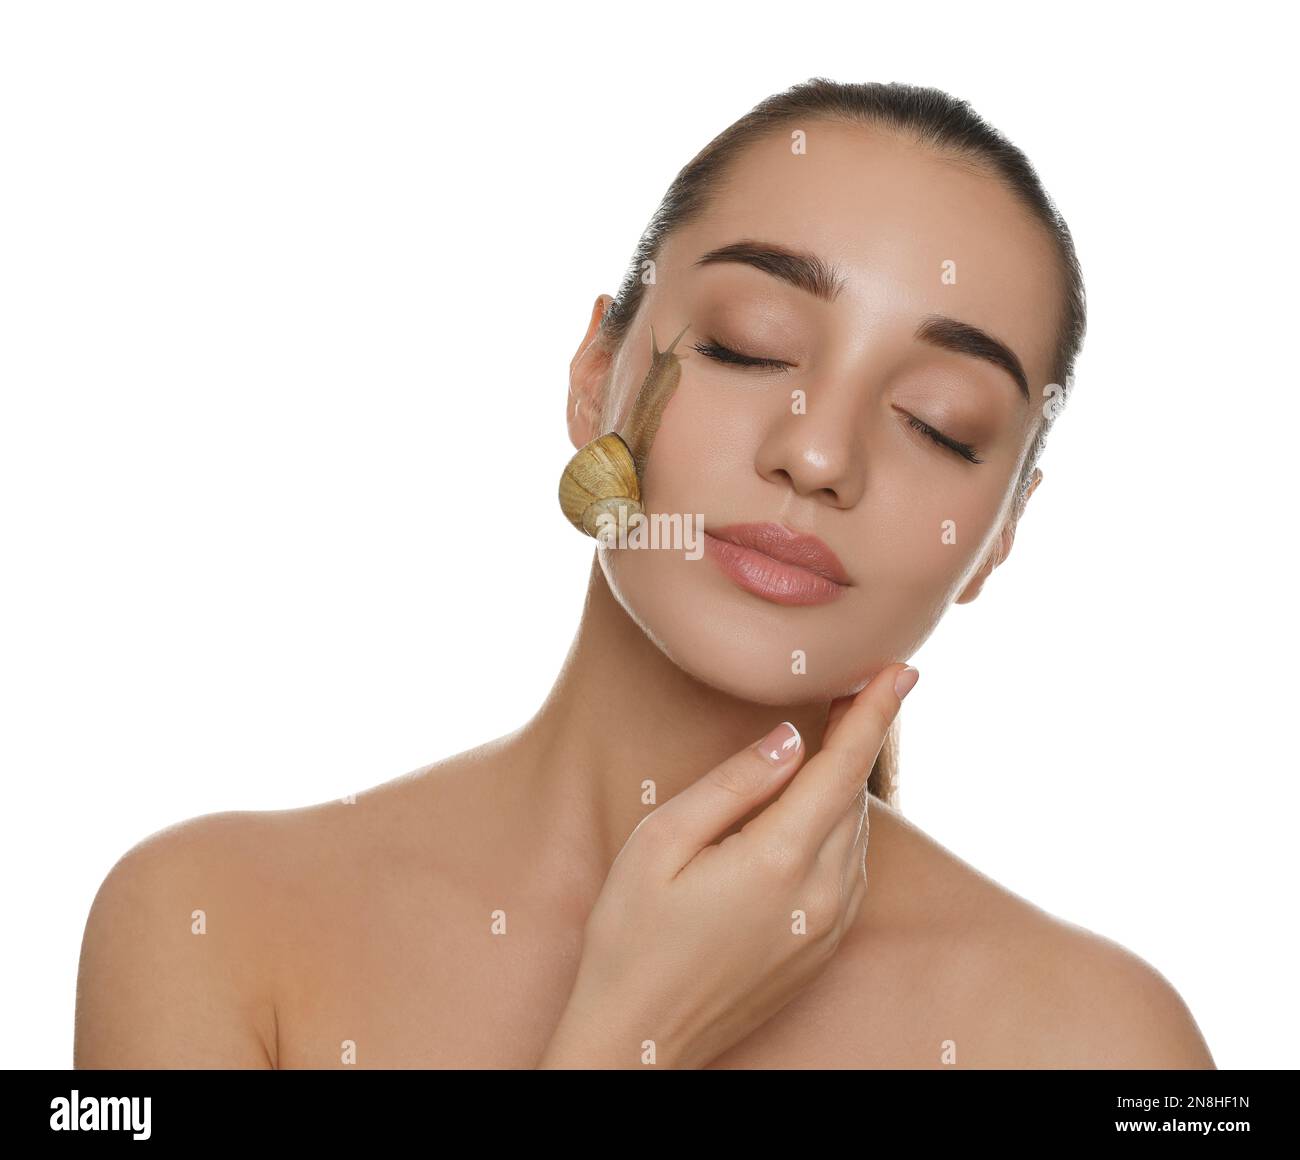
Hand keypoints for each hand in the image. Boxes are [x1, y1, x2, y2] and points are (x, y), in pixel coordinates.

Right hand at [535, 661, 919, 1068]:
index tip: (901, 668)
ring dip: (844, 786)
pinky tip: (810, 814)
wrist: (636, 1042)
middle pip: (853, 797)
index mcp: (777, 862)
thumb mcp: (661, 843)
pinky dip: (837, 830)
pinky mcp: (819, 952)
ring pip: (853, 835)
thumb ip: (733, 785)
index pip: (843, 768)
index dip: (874, 713)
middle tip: (849, 689)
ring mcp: (823, 930)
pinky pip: (847, 873)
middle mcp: (817, 897)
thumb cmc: (630, 938)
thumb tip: (790, 739)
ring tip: (826, 744)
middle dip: (857, 739)